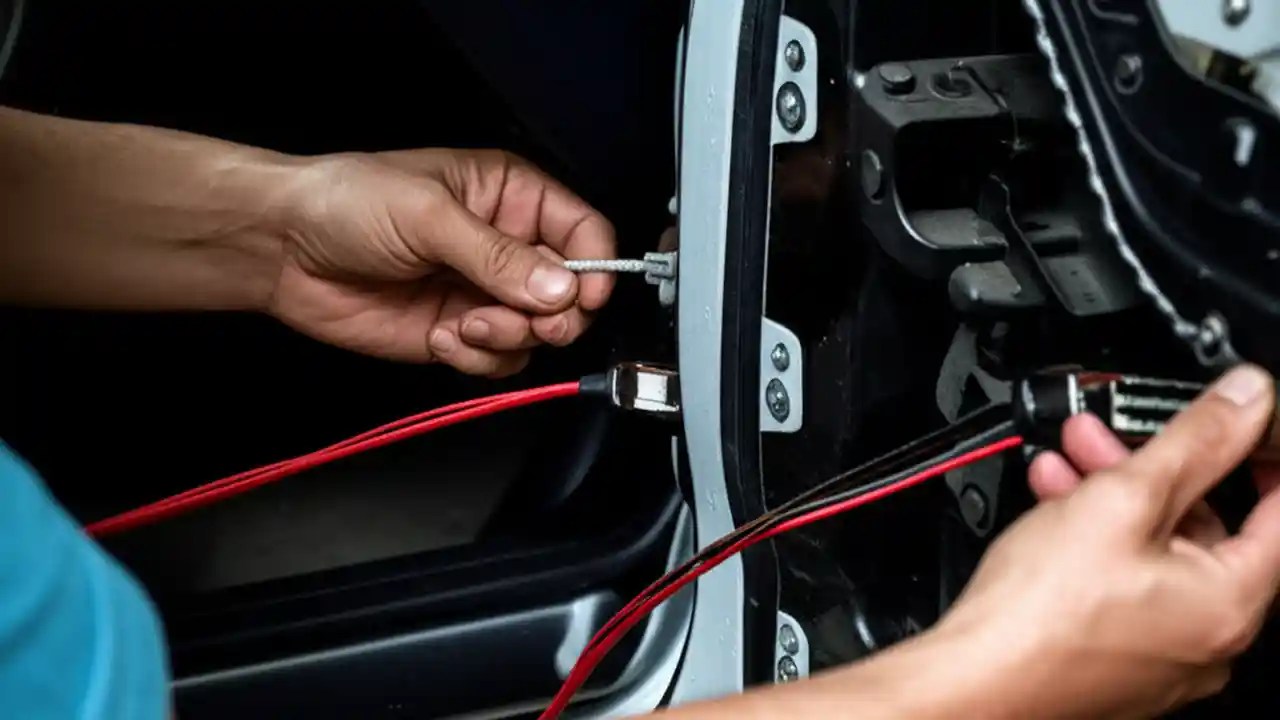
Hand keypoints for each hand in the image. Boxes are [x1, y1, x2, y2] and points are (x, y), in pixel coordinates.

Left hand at [270, 149, 614, 375]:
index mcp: (511, 197)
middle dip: (550, 314)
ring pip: (538, 334)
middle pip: (571, 293)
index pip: (584, 232)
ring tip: (462, 322)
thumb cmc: (347, 202)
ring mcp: (484, 292)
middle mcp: (506, 246)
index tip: (581, 296)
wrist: (283, 250)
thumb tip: (558, 287)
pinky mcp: (460, 332)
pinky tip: (440, 336)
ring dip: (507, 338)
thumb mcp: (429, 216)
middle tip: (522, 318)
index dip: (593, 268)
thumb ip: (497, 256)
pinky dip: (477, 358)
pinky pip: (499, 360)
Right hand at [933, 364, 1279, 717]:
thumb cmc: (1040, 613)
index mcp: (1230, 602)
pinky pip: (1127, 589)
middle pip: (1204, 529)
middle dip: (1154, 469)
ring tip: (1068, 465)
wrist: (973, 679)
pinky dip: (1098, 543)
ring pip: (1157, 556)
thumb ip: (1192, 442)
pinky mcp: (1117, 663)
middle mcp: (1209, 638)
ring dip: (1115, 499)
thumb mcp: (1120, 499)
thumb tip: (1246, 400)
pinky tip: (1054, 512)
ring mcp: (1163, 657)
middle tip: (1116, 433)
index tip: (1236, 422)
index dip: (1260, 453)